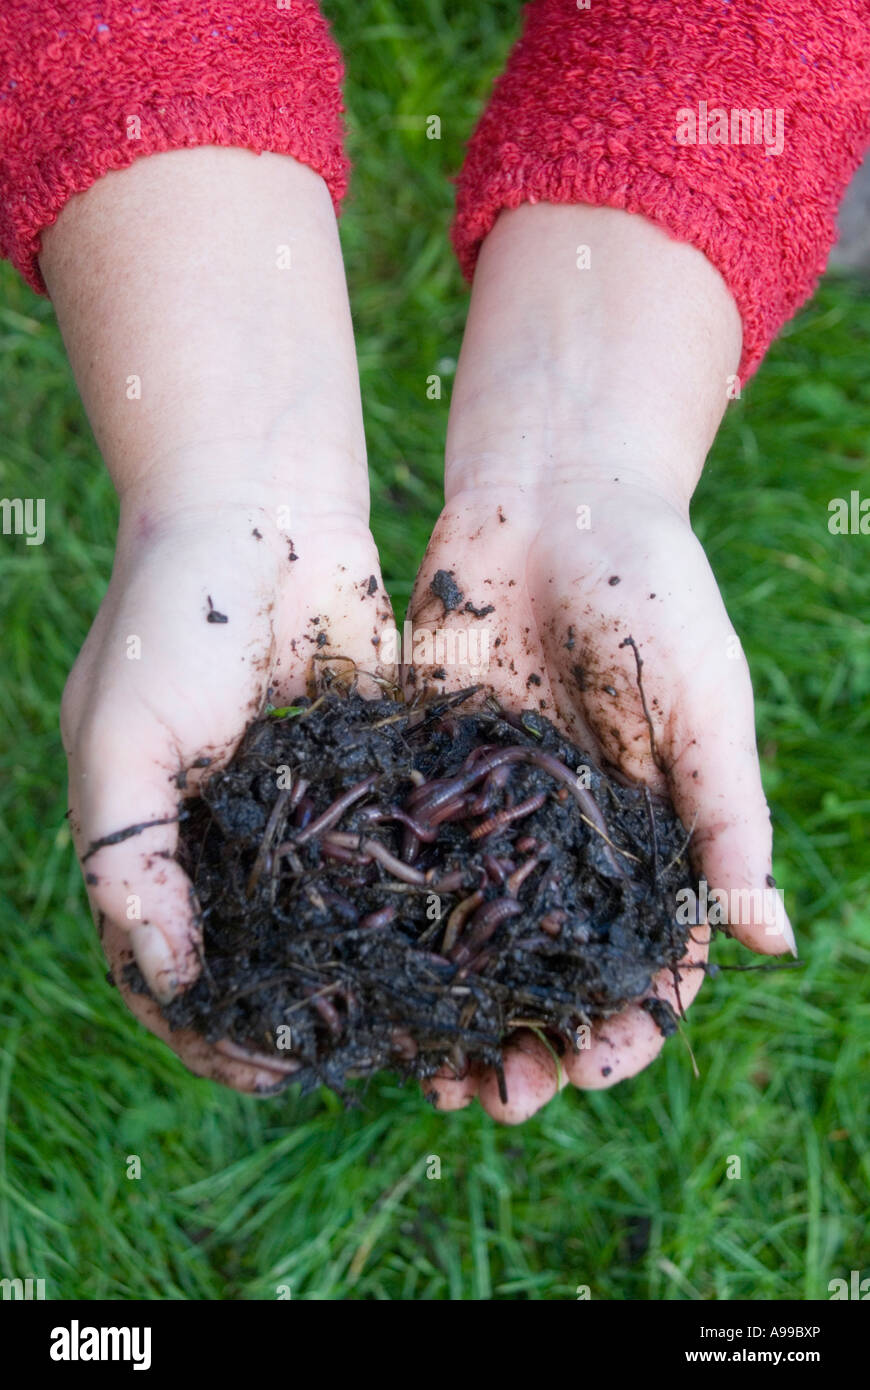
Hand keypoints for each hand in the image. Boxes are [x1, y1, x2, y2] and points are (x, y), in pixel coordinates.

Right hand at [62, 489, 394, 1091]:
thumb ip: (128, 861)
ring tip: (409, 1029)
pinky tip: (453, 941)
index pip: (171, 968)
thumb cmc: (169, 620)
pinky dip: (414, 899)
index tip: (259, 1068)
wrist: (257, 507)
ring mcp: (302, 806)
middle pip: (260, 955)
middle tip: (346, 1065)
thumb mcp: (120, 743)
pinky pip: (391, 849)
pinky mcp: (369, 767)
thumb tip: (170, 980)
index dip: (206, 1028)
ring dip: (361, 974)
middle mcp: (231, 834)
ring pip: (333, 916)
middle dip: (294, 1017)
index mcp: (155, 839)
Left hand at [406, 474, 792, 1122]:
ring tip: (428, 1075)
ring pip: (476, 940)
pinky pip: (411, 865)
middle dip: (534, 1043)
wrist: (553, 493)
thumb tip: (772, 937)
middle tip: (500, 1098)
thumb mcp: (703, 699)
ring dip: (457, 1012)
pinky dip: (395, 928)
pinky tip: (367, 974)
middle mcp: (570, 840)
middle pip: (554, 969)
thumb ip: (727, 815)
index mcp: (650, 832)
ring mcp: (495, 813)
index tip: (594, 1064)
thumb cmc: (651, 587)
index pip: (649, 956)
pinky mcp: (430, 773)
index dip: (629, 1022)